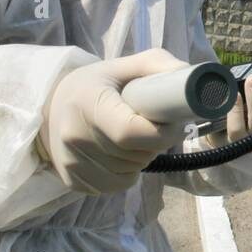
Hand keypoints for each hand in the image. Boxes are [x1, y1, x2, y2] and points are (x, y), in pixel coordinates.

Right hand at [39, 48, 189, 194]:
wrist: (53, 104)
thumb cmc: (100, 83)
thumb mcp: (128, 66)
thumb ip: (162, 67)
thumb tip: (198, 84)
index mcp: (88, 103)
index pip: (131, 132)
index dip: (162, 133)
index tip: (175, 124)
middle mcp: (74, 136)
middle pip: (135, 155)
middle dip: (155, 144)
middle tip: (153, 126)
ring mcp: (70, 162)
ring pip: (129, 173)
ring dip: (141, 159)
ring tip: (132, 137)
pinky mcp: (72, 181)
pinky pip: (116, 185)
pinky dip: (126, 173)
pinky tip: (119, 153)